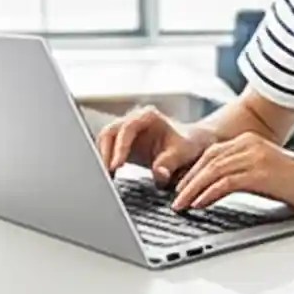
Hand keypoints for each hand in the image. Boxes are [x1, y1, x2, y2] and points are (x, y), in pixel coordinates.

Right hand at [97, 106, 213, 187]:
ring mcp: (126, 130)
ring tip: (105, 178)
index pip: (127, 128)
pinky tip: (108, 176)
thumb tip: (159, 174)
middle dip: (105, 153)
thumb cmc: (188, 144)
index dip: (120, 147)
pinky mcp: (121, 142)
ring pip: (104, 140)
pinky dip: (105, 162)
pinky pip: (107, 150)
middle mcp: (133, 119)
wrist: (190, 144)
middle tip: (106, 173)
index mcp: (148, 116)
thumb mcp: (182, 152)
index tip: (117, 165)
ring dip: (103, 158)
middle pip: (110, 132)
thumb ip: (170, 162)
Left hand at [170, 132, 293, 212]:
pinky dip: (208, 194)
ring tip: (180, 205)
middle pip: (208, 160)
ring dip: (192, 190)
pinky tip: (199, 205)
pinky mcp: (260, 172)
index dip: (193, 170)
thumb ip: (244, 173)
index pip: (212, 153)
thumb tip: (218, 188)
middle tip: (174, 198)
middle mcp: (251, 144)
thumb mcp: (267, 173)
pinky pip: (225, 183)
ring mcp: (255, 157)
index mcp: (251, 141)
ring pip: (212, 171)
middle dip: (187, 180)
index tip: (182, 187)